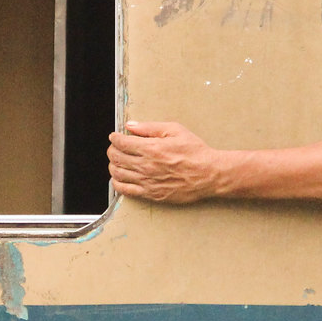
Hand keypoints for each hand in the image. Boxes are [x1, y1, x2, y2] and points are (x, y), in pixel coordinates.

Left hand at [108, 121, 223, 202]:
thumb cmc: (196, 152)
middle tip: (115, 147)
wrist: (209, 174)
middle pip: (116, 158)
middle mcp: (146, 166)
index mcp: (151, 148)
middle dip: (112, 150)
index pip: (121, 143)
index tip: (115, 136)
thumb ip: (150, 127)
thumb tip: (131, 126)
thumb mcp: (175, 130)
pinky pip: (126, 190)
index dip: (115, 138)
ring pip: (118, 174)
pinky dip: (117, 183)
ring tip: (116, 161)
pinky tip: (119, 178)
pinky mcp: (151, 194)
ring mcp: (147, 181)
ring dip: (113, 165)